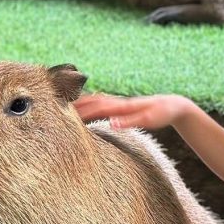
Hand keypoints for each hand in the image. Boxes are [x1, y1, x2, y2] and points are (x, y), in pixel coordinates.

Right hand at [72, 92, 190, 131]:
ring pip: (94, 100)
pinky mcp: (121, 106)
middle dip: (73, 104)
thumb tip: (111, 124)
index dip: (79, 110)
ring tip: (61, 106)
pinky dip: (88, 103)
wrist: (172, 105)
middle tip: (52, 107)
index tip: (62, 112)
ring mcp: (118, 103)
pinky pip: (100, 103)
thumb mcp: (148, 120)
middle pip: (90, 101)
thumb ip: (129, 121)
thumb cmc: (161, 113)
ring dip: (79, 102)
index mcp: (121, 105)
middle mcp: (117, 102)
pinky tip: (83, 107)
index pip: (95, 107)